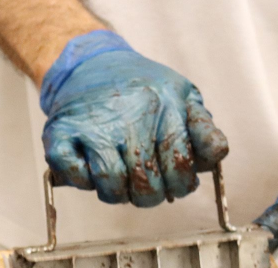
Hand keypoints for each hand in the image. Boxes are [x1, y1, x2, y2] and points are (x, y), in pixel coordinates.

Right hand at [40, 31, 227, 205]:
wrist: (90, 62)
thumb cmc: (142, 87)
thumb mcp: (183, 97)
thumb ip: (204, 130)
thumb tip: (216, 155)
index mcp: (165, 108)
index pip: (180, 166)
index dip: (181, 184)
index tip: (176, 182)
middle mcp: (130, 116)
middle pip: (146, 183)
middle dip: (150, 194)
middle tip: (147, 186)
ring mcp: (94, 125)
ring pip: (111, 185)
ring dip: (117, 193)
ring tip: (121, 178)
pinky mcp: (61, 133)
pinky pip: (76, 176)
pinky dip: (84, 181)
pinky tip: (92, 168)